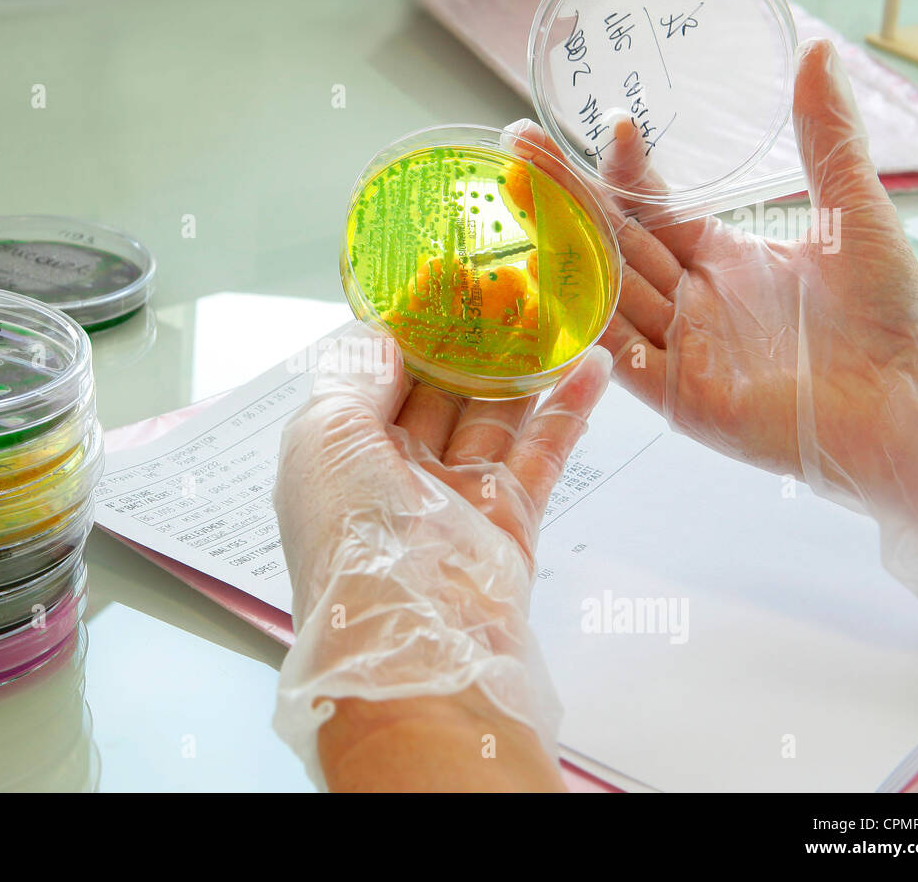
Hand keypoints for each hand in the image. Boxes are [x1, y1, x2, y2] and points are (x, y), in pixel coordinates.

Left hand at [272, 324, 610, 788]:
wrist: (412, 639)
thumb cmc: (350, 533)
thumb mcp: (324, 434)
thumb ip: (354, 375)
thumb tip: (380, 334)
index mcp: (336, 453)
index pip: (374, 376)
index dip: (406, 328)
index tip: (442, 278)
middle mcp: (392, 474)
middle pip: (437, 392)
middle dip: (469, 339)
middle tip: (507, 281)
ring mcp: (452, 498)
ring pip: (492, 417)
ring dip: (520, 365)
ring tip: (554, 307)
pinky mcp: (507, 521)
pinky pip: (540, 454)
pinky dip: (567, 410)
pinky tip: (592, 366)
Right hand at [508, 38, 917, 598]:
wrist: (906, 402)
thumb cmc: (888, 314)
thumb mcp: (854, 210)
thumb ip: (824, 137)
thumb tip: (813, 52)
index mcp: (723, 258)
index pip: (655, 208)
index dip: (627, 169)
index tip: (608, 125)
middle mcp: (692, 301)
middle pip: (616, 242)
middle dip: (568, 195)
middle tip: (520, 148)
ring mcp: (681, 350)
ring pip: (609, 292)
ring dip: (564, 250)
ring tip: (521, 202)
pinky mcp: (681, 397)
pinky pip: (622, 360)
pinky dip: (588, 331)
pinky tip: (548, 293)